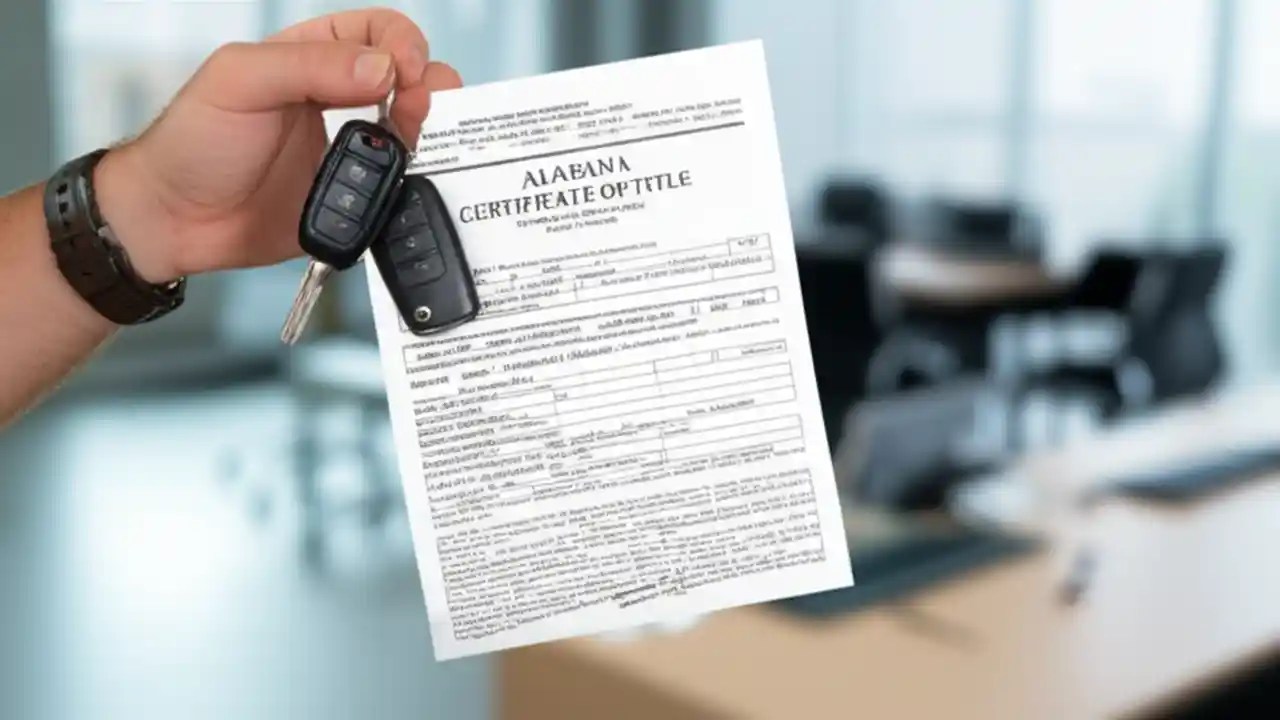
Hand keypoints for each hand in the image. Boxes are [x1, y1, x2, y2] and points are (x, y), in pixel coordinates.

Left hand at [92, 9, 461, 282]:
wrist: (175, 222)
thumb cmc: (191, 142)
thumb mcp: (239, 81)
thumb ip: (309, 66)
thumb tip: (381, 68)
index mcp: (312, 56)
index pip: (378, 31)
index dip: (402, 45)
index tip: (402, 73)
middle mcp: (338, 99)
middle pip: (410, 78)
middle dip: (428, 87)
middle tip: (417, 109)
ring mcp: (350, 150)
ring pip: (415, 132)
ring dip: (429, 133)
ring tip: (415, 144)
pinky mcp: (354, 198)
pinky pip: (400, 187)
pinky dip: (416, 182)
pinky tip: (410, 180)